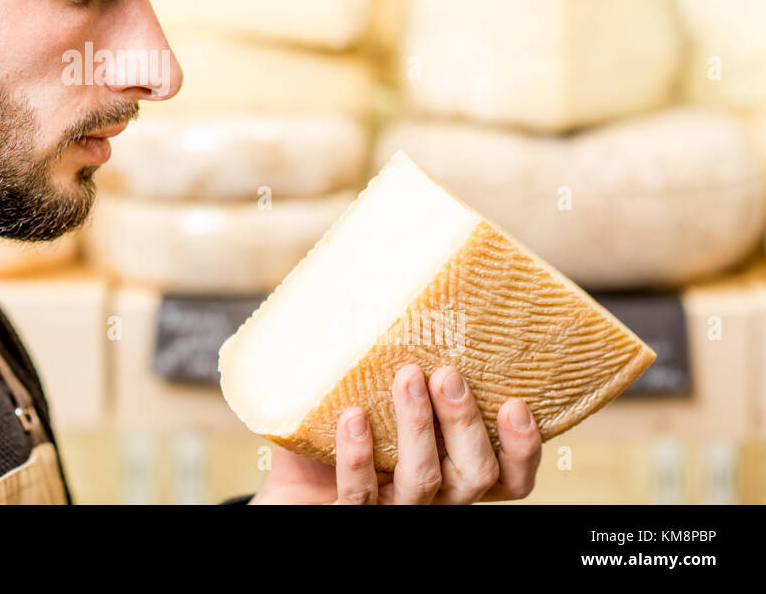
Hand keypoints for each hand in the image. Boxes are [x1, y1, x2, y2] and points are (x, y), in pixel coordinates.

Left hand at [249, 364, 540, 503]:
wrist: (279, 489)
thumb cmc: (330, 438)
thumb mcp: (364, 397)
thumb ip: (385, 361)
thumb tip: (383, 285)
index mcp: (448, 471)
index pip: (508, 478)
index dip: (522, 448)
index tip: (515, 402)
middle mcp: (432, 497)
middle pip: (474, 475)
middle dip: (466, 422)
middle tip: (446, 374)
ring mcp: (391, 509)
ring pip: (423, 481)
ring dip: (417, 426)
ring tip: (405, 377)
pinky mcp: (347, 515)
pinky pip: (361, 494)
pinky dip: (358, 456)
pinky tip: (353, 418)